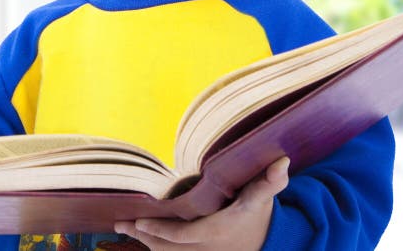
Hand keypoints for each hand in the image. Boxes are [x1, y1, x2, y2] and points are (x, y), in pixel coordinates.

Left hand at [114, 156, 289, 250]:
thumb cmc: (258, 213)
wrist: (267, 242)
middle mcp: (207, 248)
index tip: (142, 223)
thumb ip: (271, 181)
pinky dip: (155, 247)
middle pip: (169, 248)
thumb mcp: (263, 196)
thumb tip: (282, 161)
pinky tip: (140, 236)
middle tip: (120, 223)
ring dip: (145, 242)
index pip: (185, 236)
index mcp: (218, 231)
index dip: (162, 232)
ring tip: (123, 227)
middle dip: (143, 236)